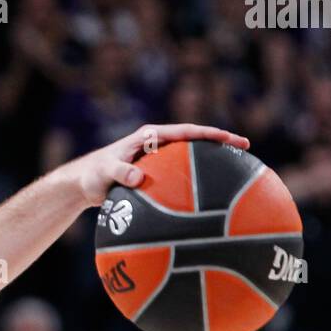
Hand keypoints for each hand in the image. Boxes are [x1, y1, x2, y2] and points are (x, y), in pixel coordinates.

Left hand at [63, 123, 249, 206]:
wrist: (84, 183)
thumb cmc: (93, 175)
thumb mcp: (104, 173)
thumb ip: (118, 173)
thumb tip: (137, 177)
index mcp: (150, 137)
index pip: (186, 131)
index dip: (210, 133)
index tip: (231, 138)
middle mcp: (158, 144)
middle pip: (196, 141)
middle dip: (221, 142)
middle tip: (246, 148)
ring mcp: (160, 158)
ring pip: (192, 158)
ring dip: (212, 162)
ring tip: (239, 172)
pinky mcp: (158, 174)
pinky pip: (183, 176)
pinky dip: (198, 183)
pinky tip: (212, 199)